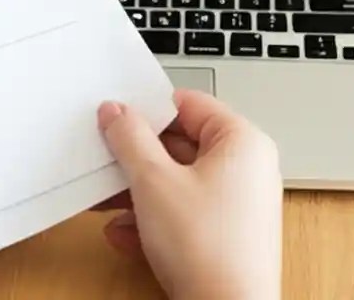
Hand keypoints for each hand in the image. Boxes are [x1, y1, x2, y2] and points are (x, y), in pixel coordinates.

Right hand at [95, 90, 282, 299]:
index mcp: (242, 142)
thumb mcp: (153, 181)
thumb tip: (118, 112)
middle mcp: (248, 170)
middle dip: (137, 159)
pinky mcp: (226, 236)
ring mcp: (239, 206)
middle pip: (182, 146)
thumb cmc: (209, 249)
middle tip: (106, 161)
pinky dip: (154, 220)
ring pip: (178, 184)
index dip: (149, 110)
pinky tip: (124, 235)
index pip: (190, 104)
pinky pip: (185, 215)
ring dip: (139, 193)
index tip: (117, 118)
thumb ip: (130, 139)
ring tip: (106, 202)